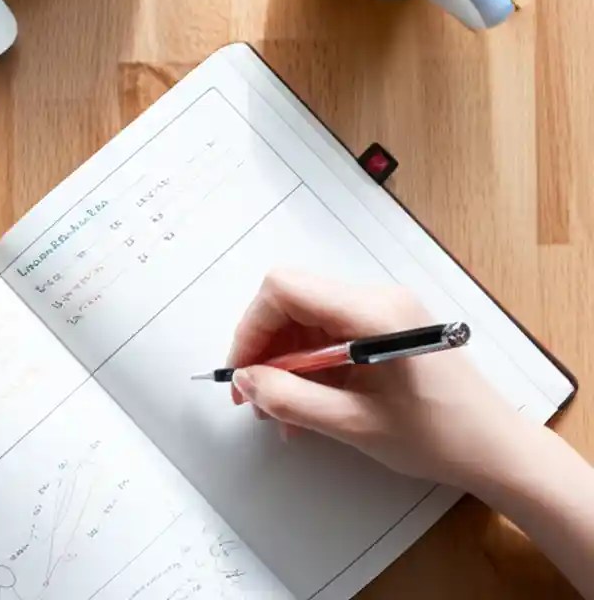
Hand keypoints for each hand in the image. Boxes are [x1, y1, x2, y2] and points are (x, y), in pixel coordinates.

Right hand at [226, 270, 536, 490]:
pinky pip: (329, 334)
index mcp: (374, 312)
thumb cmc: (439, 436)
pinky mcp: (386, 326)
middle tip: (254, 396)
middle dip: (264, 347)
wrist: (495, 449)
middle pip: (292, 300)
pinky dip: (308, 366)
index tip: (242, 372)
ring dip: (284, 362)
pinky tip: (307, 404)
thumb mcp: (353, 424)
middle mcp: (378, 299)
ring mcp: (384, 310)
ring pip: (306, 319)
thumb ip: (291, 399)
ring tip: (281, 411)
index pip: (284, 289)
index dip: (252, 327)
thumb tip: (245, 381)